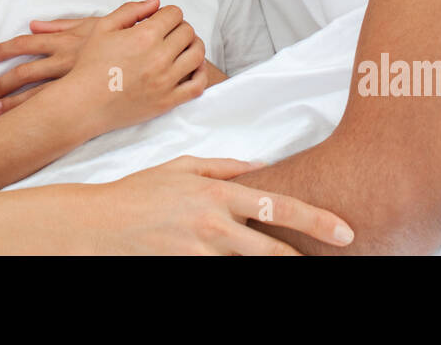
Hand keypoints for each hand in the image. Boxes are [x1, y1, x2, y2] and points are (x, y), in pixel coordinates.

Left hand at [0, 0, 155, 113]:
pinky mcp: (84, 100)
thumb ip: (62, 24)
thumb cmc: (121, 39)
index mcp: (65, 42)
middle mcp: (64, 63)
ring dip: (15, 104)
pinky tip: (27, 126)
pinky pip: (57, 110)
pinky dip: (40, 117)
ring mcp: (73, 84)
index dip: (6, 49)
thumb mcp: (94, 24)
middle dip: (4, 83)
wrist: (149, 56)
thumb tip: (33, 24)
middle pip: (25, 74)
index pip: (27, 44)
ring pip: (38, 96)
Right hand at [54, 0, 208, 137]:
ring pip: (197, 55)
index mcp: (144, 36)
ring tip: (183, 48)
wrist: (83, 103)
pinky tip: (192, 69)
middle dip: (180, 28)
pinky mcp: (168, 101)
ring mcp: (165, 81)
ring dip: (193, 47)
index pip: (175, 14)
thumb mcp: (103, 28)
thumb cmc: (90, 64)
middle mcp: (159, 57)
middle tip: (170, 34)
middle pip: (188, 32)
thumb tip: (156, 2)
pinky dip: (200, 74)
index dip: (168, 14)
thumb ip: (130, 10)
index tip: (161, 20)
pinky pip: (197, 86)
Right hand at [92, 155, 354, 254]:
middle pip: (272, 250)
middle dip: (304, 259)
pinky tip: (238, 263)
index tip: (344, 231)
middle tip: (335, 258)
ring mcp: (199, 253)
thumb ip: (225, 167)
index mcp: (215, 194)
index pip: (276, 207)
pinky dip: (234, 270)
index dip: (315, 220)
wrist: (96, 225)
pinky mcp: (186, 269)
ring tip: (294, 264)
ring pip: (249, 267)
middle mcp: (211, 225)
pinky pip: (221, 274)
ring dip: (271, 267)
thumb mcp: (181, 167)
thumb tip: (262, 167)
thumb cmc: (138, 194)